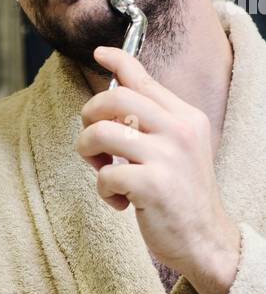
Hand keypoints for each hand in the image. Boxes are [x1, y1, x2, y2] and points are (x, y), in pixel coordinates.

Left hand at [76, 46, 240, 293]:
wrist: (205, 240)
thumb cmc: (181, 194)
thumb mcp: (176, 148)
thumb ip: (151, 121)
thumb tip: (114, 92)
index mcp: (185, 117)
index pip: (144, 78)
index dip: (117, 61)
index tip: (98, 54)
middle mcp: (179, 130)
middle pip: (114, 99)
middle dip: (89, 116)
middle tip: (92, 141)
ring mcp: (167, 157)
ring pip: (100, 133)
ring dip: (88, 153)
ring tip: (103, 170)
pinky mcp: (153, 185)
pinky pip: (105, 174)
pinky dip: (103, 190)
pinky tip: (120, 203)